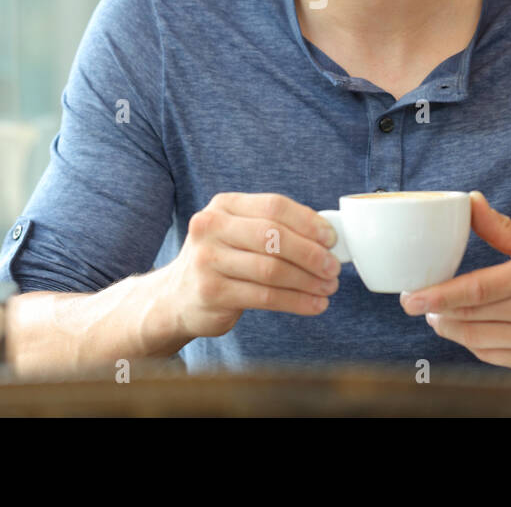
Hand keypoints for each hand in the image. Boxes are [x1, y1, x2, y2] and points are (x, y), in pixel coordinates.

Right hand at [164, 192, 340, 338]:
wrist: (176, 297)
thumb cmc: (221, 261)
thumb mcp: (237, 233)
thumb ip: (273, 229)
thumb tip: (326, 238)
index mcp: (223, 205)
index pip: (274, 206)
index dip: (308, 222)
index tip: (331, 238)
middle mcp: (211, 227)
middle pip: (274, 236)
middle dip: (311, 254)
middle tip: (333, 267)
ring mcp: (208, 260)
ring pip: (272, 270)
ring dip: (308, 281)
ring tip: (328, 288)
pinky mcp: (212, 293)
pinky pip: (265, 297)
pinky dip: (296, 302)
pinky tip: (314, 305)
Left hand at [399, 191, 510, 375]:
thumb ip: (501, 227)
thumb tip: (469, 202)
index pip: (476, 289)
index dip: (437, 295)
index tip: (410, 297)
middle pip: (470, 317)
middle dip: (435, 311)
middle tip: (415, 301)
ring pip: (476, 340)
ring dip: (449, 328)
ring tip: (436, 315)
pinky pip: (492, 357)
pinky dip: (472, 343)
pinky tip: (465, 329)